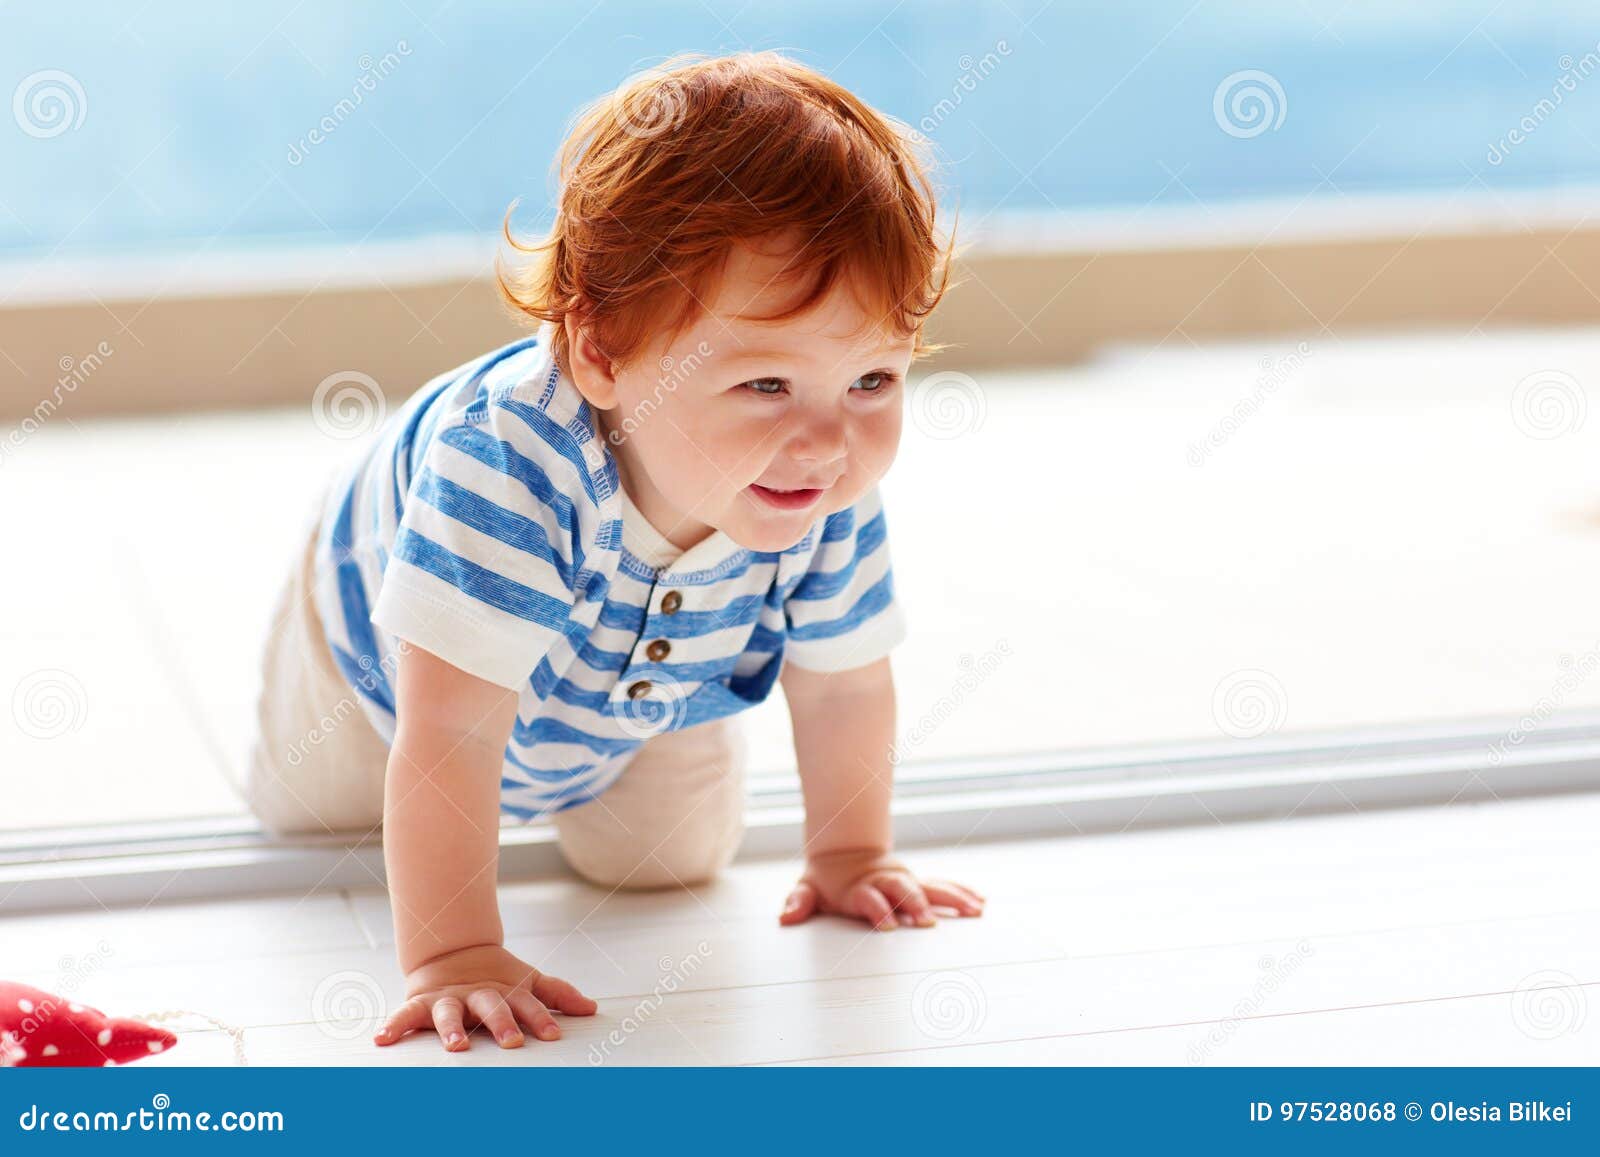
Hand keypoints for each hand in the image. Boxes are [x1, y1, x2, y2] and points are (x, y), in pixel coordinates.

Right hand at [373, 943, 597, 1051]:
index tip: (554, 1036)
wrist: (452, 953)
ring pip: (450, 1013)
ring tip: (456, 1046)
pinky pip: (405, 1015)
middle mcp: (478, 995)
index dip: (541, 1018)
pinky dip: (393, 1025)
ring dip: (452, 1029)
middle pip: (492, 1007)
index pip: (528, 1004)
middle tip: (511, 1043)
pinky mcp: (421, 1003)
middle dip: (502, 1024)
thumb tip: (592, 1009)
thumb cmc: (497, 979)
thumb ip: (557, 994)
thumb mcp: (528, 982)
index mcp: (507, 991)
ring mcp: (449, 999)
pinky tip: (381, 1039)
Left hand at [778, 847, 985, 930]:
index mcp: (859, 887)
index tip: (888, 926)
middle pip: (902, 890)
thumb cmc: (828, 880)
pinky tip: (980, 903)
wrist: (846, 853)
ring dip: (951, 898)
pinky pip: (943, 887)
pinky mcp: (917, 883)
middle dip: (915, 904)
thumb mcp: (808, 888)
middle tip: (927, 921)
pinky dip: (961, 892)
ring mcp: (904, 881)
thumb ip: (799, 902)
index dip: (877, 910)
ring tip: (973, 910)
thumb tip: (785, 916)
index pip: (868, 898)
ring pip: (929, 887)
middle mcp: (885, 882)